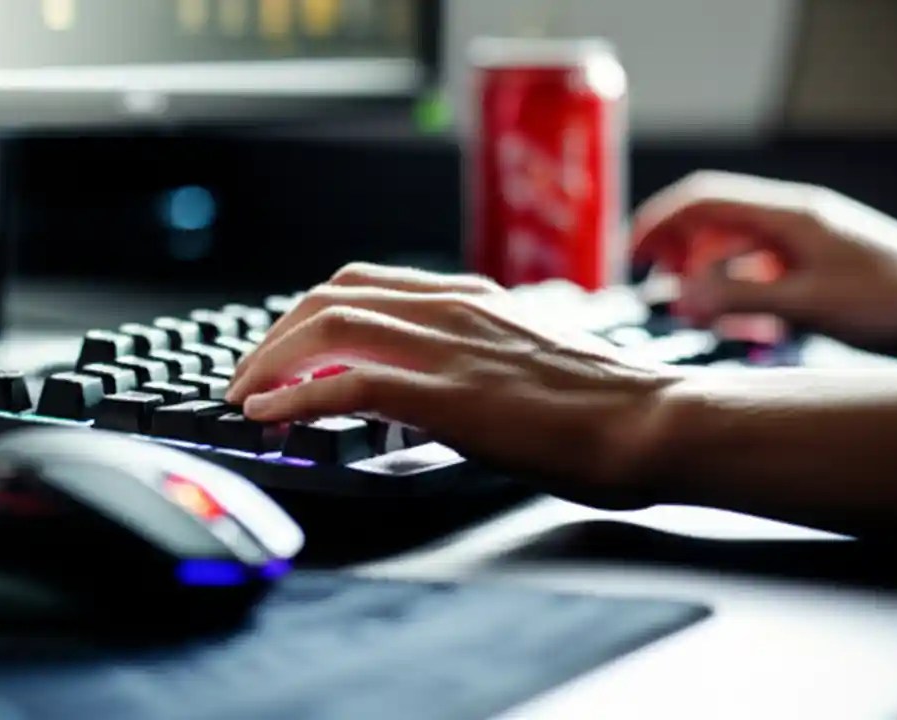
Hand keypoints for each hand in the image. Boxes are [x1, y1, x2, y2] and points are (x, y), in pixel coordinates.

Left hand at [226, 263, 679, 507]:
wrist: (653, 422)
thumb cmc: (606, 404)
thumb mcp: (527, 362)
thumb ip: (475, 361)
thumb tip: (430, 392)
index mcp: (470, 297)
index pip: (364, 283)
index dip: (309, 314)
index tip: (283, 350)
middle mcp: (451, 307)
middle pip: (330, 295)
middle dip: (275, 334)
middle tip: (248, 374)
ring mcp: (447, 346)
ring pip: (327, 326)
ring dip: (270, 361)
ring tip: (244, 395)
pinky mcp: (446, 393)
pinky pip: (346, 383)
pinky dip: (293, 397)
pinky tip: (268, 416)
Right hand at [634, 170, 896, 350]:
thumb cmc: (892, 302)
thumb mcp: (806, 305)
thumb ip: (738, 299)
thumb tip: (679, 296)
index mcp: (787, 215)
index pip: (703, 201)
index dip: (659, 223)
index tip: (630, 253)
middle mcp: (795, 219)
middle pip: (716, 219)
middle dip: (677, 247)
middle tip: (651, 283)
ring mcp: (809, 241)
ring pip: (738, 246)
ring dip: (707, 273)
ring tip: (691, 308)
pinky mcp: (821, 265)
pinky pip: (764, 268)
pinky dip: (739, 289)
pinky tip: (739, 321)